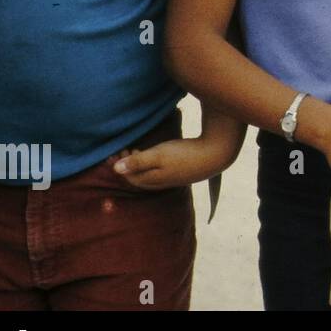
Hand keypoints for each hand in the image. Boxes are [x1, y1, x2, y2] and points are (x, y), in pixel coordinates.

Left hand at [110, 135, 233, 189]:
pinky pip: (160, 171)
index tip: (117, 150)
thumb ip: (137, 162)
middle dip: (128, 165)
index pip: (129, 177)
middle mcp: (161, 183)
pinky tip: (156, 154)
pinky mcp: (182, 172)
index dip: (120, 165)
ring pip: (149, 174)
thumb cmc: (184, 154)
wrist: (216, 154)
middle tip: (124, 148)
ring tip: (137, 149)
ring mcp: (173, 178)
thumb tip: (115, 170)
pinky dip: (151, 163)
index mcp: (153, 180)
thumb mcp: (158, 156)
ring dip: (139, 163)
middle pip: (138, 177)